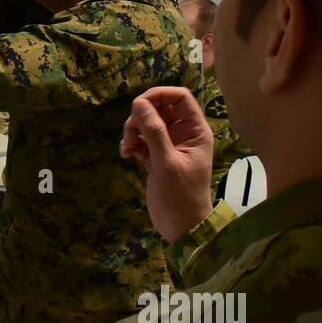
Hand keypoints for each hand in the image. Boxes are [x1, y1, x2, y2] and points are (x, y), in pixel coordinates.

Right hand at [120, 86, 214, 242]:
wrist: (181, 227)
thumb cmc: (181, 196)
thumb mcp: (166, 163)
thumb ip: (154, 132)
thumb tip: (139, 103)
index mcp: (195, 131)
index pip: (180, 97)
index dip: (160, 94)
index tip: (139, 102)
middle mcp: (183, 134)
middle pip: (160, 108)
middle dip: (141, 116)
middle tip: (130, 131)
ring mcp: (169, 145)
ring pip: (147, 123)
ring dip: (133, 130)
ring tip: (127, 147)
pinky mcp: (156, 157)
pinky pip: (141, 139)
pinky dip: (132, 143)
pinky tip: (126, 154)